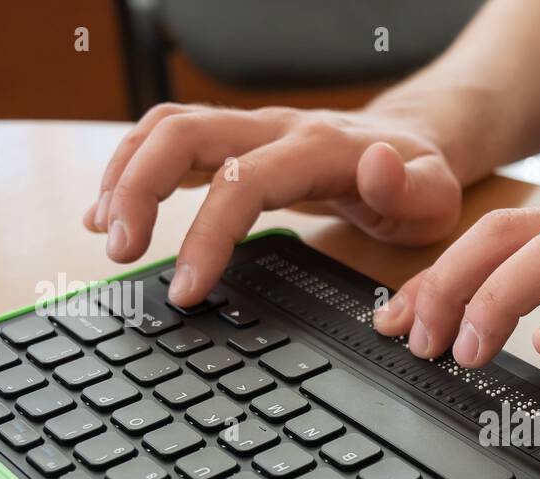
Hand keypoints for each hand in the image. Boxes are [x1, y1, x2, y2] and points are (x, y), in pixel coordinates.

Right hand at [84, 103, 462, 305]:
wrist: (412, 143)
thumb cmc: (420, 180)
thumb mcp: (435, 194)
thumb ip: (411, 187)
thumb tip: (379, 164)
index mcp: (317, 148)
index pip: (243, 182)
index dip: (207, 233)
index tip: (186, 289)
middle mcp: (274, 129)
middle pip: (183, 135)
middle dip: (138, 189)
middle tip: (118, 252)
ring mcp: (250, 131)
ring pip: (166, 129)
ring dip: (123, 174)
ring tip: (104, 234)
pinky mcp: (234, 141)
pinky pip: (170, 139)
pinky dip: (131, 168)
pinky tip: (110, 211)